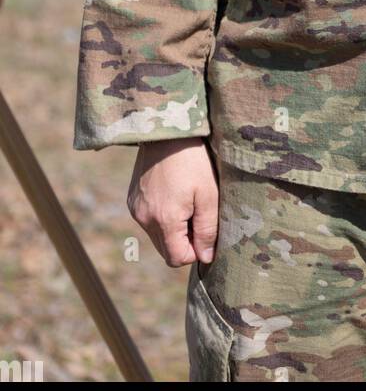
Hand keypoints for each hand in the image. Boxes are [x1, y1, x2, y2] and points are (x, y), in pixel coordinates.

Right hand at [127, 138, 219, 267]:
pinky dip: (161, 215)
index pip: (177, 258)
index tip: (205, 229)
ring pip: (157, 236)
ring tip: (186, 200)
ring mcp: (135, 209)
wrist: (167, 131)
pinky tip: (172, 193)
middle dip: (184, 240)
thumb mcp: (209, 194)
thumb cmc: (193, 161)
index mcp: (164, 220)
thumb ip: (207, 230)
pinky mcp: (132, 199)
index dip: (195, 251)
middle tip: (198, 213)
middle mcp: (144, 219)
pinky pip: (148, 220)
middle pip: (166, 250)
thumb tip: (205, 258)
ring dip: (173, 228)